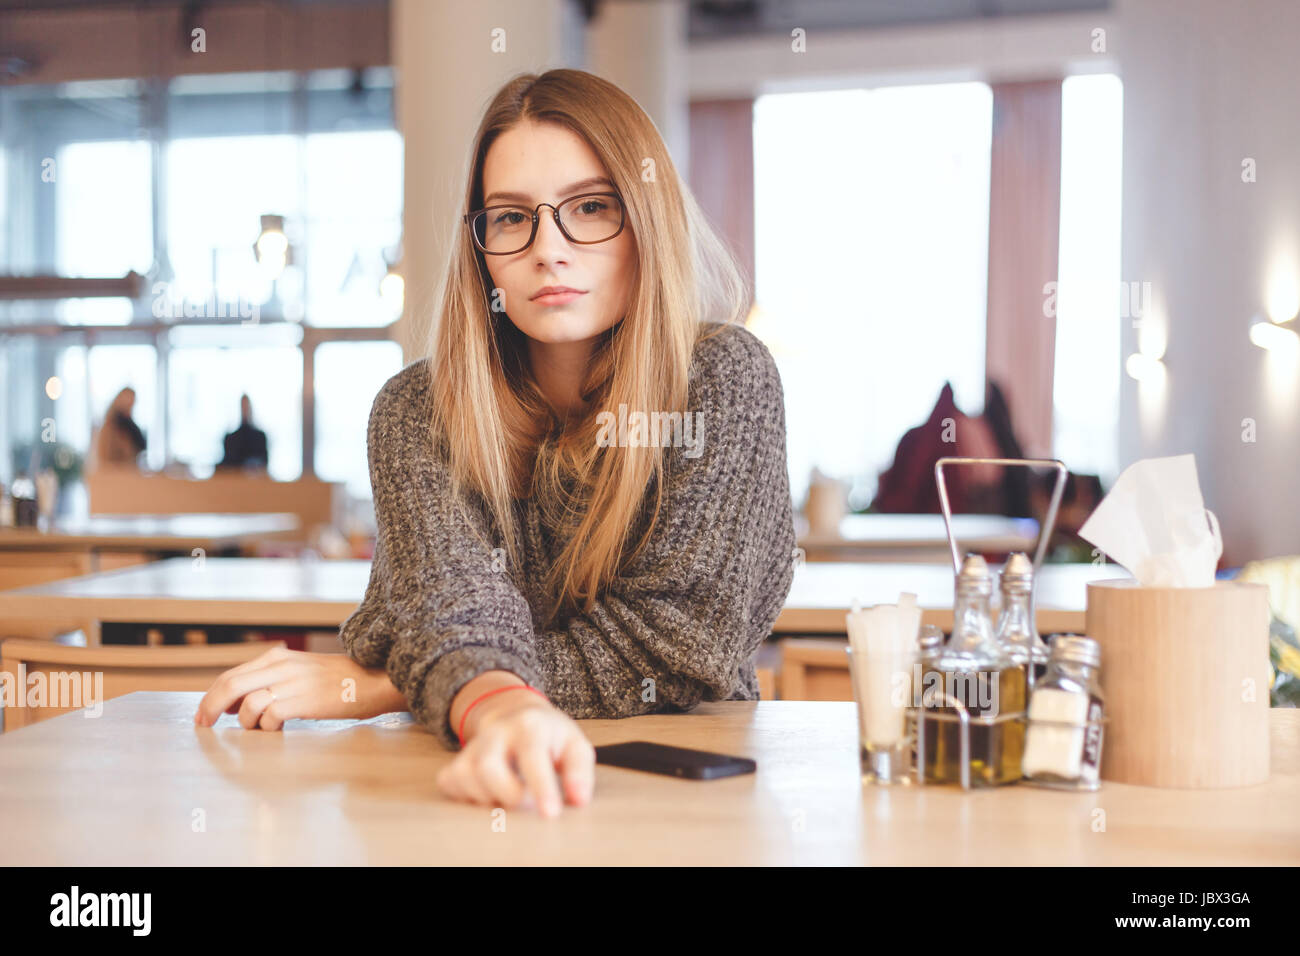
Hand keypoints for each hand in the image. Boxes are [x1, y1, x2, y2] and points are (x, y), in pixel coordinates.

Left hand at [193, 646, 406, 730]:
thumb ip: (270, 682)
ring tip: (260, 731)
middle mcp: (282, 665)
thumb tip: (236, 706)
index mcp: (279, 657)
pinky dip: (266, 729)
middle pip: (230, 685)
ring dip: (246, 723)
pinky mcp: (305, 699)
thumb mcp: (301, 672)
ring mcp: (294, 682)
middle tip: (205, 726)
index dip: (210, 697)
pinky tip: (278, 732)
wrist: (376, 680)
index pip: (231, 675)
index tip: (203, 715)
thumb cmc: (340, 682)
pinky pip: (270, 717)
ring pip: (247, 702)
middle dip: (210, 708)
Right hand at [436, 686, 594, 817]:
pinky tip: (489, 794)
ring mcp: (472, 746)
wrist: (516, 715)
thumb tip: (578, 801)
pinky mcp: (456, 761)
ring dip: (490, 799)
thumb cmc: (550, 739)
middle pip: (487, 767)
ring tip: (510, 796)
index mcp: (530, 726)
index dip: (541, 787)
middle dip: (509, 795)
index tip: (550, 814)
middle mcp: (496, 732)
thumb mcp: (574, 746)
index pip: (531, 756)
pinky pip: (450, 783)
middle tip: (527, 803)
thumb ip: (579, 772)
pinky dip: (468, 797)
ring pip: (465, 777)